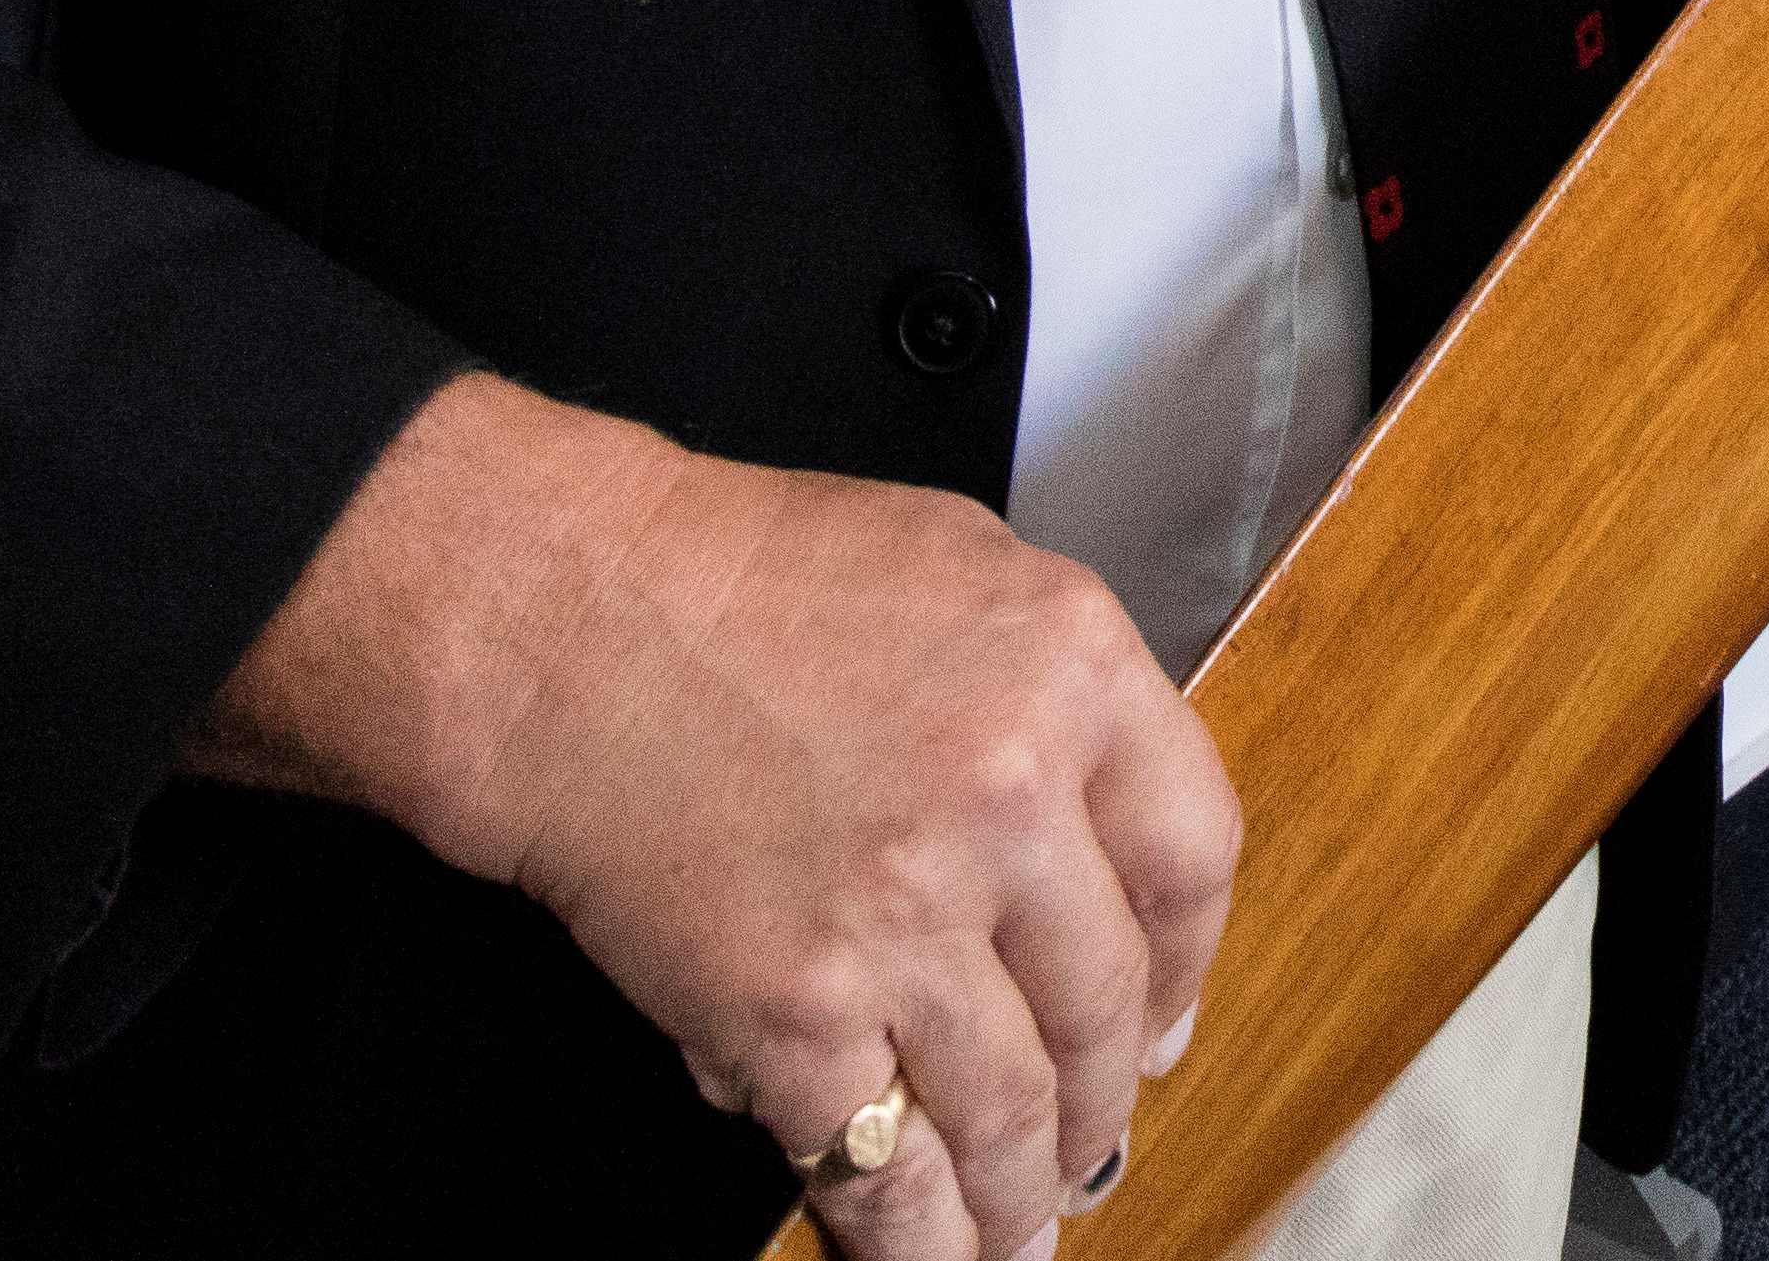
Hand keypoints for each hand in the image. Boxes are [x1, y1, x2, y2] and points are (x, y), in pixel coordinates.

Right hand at [197, 381, 1234, 1260]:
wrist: (575, 625)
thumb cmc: (754, 581)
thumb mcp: (970, 576)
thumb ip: (1059, 700)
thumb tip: (1106, 853)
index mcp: (1078, 669)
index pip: (1193, 855)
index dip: (1186, 963)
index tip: (1166, 1018)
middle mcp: (1016, 794)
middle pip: (1103, 1002)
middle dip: (1101, 1100)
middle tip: (1093, 1146)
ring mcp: (907, 912)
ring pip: (1008, 1104)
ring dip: (1022, 1189)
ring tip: (1025, 1227)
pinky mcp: (794, 1012)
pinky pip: (881, 1159)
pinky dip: (913, 1233)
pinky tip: (935, 1254)